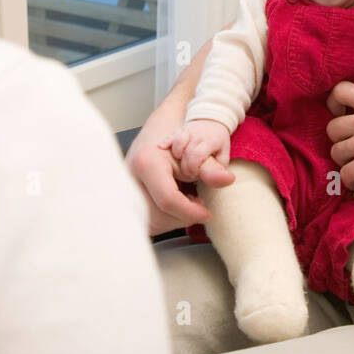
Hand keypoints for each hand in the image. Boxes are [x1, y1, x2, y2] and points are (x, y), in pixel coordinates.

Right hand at [127, 109, 234, 236]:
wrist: (160, 131)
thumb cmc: (179, 141)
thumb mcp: (197, 152)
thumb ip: (212, 168)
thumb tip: (227, 179)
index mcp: (145, 163)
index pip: (168, 200)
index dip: (191, 211)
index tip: (207, 213)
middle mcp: (130, 178)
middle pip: (159, 215)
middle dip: (182, 215)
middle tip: (196, 201)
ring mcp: (126, 190)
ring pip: (153, 221)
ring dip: (175, 216)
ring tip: (185, 196)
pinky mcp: (127, 199)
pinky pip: (148, 219)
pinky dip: (165, 216)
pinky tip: (174, 200)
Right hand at [161, 119, 232, 182]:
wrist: (212, 122)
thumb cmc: (217, 143)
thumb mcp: (223, 155)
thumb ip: (220, 167)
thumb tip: (221, 179)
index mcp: (211, 140)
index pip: (197, 155)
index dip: (193, 167)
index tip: (195, 173)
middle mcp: (198, 134)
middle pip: (187, 152)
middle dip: (185, 166)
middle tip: (189, 172)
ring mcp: (188, 130)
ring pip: (177, 142)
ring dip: (176, 154)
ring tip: (181, 161)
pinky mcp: (178, 130)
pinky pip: (169, 135)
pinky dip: (165, 142)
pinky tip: (161, 148)